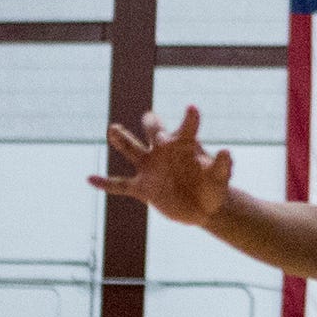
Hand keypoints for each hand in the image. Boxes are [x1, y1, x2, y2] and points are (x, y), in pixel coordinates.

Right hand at [90, 105, 232, 226]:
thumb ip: (222, 165)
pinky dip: (106, 183)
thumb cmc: (213, 186)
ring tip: (113, 129)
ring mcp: (150, 168)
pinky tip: (90, 179)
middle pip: (153, 130)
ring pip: (131, 149)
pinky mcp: (143, 188)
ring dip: (121, 139)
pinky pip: (120, 184)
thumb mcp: (220, 177)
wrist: (204, 207)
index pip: (187, 126)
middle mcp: (163, 151)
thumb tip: (226, 151)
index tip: (192, 109)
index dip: (190, 118)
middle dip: (152, 124)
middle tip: (153, 123)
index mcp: (185, 144)